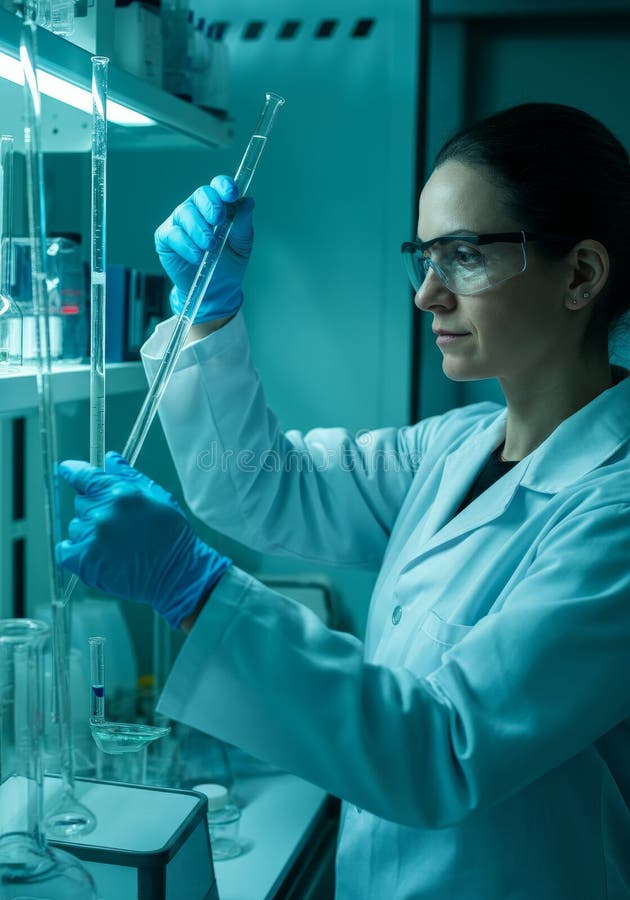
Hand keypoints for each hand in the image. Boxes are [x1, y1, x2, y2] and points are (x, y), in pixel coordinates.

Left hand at [56, 451, 230, 628]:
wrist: (176, 573)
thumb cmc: (171, 535)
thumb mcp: (156, 496)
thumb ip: (128, 476)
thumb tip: (111, 459)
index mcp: (119, 493)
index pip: (82, 475)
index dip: (73, 471)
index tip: (68, 470)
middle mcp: (102, 513)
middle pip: (81, 502)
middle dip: (95, 508)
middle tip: (117, 522)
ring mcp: (91, 538)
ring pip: (75, 527)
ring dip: (88, 531)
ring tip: (114, 542)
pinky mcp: (85, 561)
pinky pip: (65, 551)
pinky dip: (75, 551)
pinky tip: (94, 553)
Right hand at [155, 174, 254, 322]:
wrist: (217, 290)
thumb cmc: (229, 263)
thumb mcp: (242, 244)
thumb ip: (243, 223)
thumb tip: (248, 202)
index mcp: (218, 205)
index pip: (218, 187)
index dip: (223, 186)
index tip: (231, 194)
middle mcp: (197, 209)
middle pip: (200, 195)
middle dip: (211, 205)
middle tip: (219, 220)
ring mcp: (180, 222)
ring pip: (185, 213)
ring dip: (199, 229)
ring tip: (210, 247)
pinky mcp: (166, 238)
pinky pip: (173, 234)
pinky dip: (186, 245)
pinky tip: (197, 257)